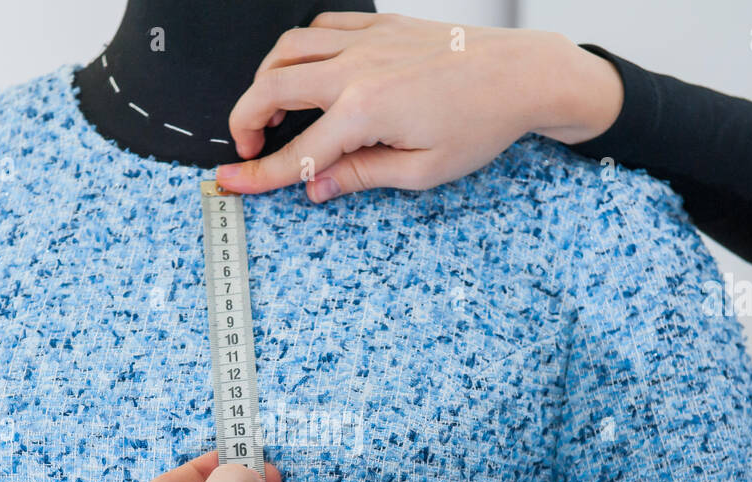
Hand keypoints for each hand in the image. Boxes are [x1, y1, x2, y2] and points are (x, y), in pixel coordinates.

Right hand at [216, 12, 622, 200]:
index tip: (230, 183)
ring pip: (286, 49)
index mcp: (366, 112)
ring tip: (271, 112)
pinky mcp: (379, 25)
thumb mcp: (421, 171)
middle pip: (271, 88)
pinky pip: (320, 27)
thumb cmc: (481, 122)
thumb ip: (360, 176)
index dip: (258, 174)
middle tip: (248, 150)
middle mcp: (357, 69)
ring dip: (266, 81)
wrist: (521, 75)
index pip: (296, 150)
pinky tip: (307, 74)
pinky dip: (299, 50)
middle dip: (245, 122)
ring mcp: (366, 40)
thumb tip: (318, 186)